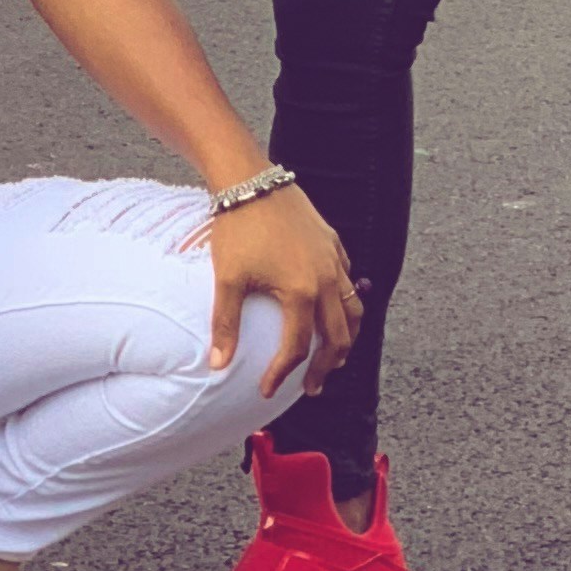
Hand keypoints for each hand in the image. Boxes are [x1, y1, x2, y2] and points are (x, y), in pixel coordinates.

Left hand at [196, 182, 361, 399]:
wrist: (251, 180)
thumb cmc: (238, 228)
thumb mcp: (229, 279)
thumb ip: (226, 324)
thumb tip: (217, 366)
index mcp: (302, 291)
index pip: (297, 348)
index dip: (283, 374)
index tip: (267, 390)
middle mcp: (327, 278)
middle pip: (338, 336)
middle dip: (325, 366)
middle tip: (311, 386)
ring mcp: (334, 258)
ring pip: (353, 308)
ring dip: (345, 337)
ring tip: (333, 356)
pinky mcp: (332, 241)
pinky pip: (349, 279)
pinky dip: (345, 301)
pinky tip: (331, 306)